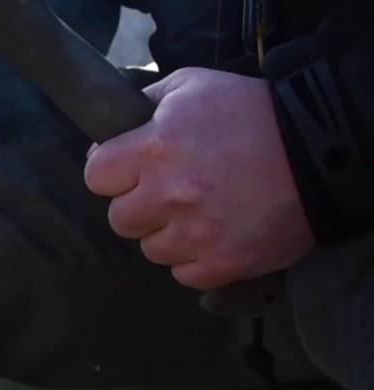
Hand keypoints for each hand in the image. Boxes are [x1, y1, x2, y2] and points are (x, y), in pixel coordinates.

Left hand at [83, 67, 315, 290]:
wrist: (323, 152)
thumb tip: (114, 127)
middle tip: (167, 191)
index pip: (96, 176)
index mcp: (157, 148)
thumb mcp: (195, 87)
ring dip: (167, 233)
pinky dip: (195, 258)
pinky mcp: (223, 263)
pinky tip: (216, 232)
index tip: (127, 170)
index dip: (110, 172)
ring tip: (199, 210)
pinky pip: (184, 273)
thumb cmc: (256, 114)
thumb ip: (147, 104)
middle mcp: (171, 194)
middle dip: (138, 205)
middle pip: (119, 219)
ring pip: (151, 249)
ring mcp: (197, 233)